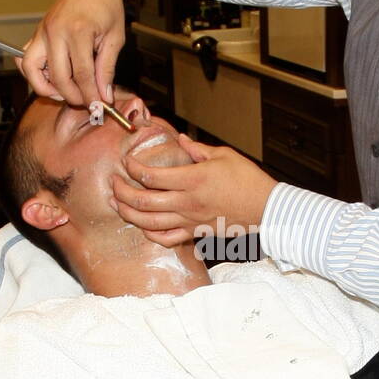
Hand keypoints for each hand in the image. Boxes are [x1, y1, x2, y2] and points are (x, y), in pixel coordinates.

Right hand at [17, 0, 127, 106]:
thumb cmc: (106, 4)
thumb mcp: (114, 38)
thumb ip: (107, 68)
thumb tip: (104, 94)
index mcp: (78, 31)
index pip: (82, 74)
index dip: (91, 94)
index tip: (99, 105)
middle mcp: (55, 31)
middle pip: (57, 77)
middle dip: (72, 96)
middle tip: (86, 101)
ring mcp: (42, 31)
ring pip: (31, 70)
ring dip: (46, 87)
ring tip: (65, 92)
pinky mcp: (37, 32)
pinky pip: (24, 58)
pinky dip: (33, 73)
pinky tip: (51, 78)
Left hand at [111, 134, 277, 245]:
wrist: (265, 208)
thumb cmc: (248, 179)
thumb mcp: (224, 155)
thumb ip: (197, 149)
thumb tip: (181, 139)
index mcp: (192, 179)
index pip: (151, 175)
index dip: (132, 168)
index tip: (126, 161)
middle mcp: (186, 202)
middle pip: (142, 200)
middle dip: (121, 191)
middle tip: (113, 182)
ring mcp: (189, 220)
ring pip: (149, 222)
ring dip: (128, 213)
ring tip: (117, 203)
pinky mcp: (194, 232)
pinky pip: (166, 239)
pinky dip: (150, 234)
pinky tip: (142, 226)